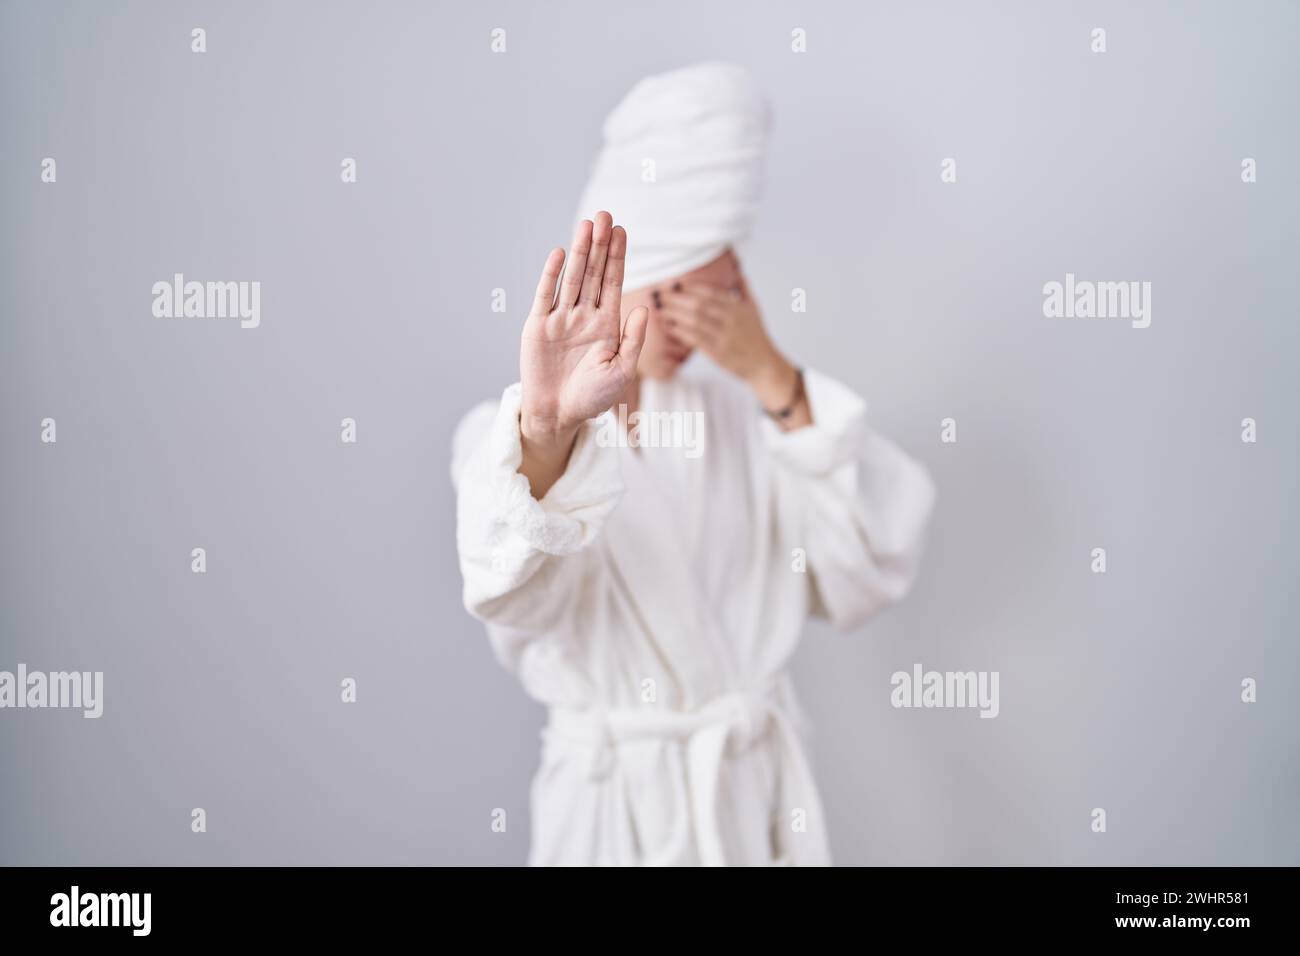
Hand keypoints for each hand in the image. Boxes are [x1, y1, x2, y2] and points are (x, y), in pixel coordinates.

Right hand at [520, 211, 648, 438]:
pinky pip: (546, 295)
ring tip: (587, 225)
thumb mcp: (622, 371)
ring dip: (580, 252)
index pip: (613, 283)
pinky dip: (553, 275)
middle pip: (594, 273)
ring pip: (573, 278)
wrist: (559, 414)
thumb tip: (643, 308)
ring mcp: (561, 318)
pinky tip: (561, 254)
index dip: (618, 257)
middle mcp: (584, 315)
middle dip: (600, 245)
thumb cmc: (593, 398)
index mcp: (607, 324)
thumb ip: (633, 340)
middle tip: (605, 215)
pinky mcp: (538, 325)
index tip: (622, 231)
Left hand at [660, 268, 807, 425]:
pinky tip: (670, 327)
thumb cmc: (756, 335)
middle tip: (661, 294)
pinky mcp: (718, 353)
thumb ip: (743, 288)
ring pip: (695, 321)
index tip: (676, 283)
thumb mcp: (754, 308)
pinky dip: (681, 332)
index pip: (710, 292)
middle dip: (677, 298)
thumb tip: (737, 269)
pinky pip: (695, 340)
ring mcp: (724, 337)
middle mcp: (730, 320)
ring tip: (661, 309)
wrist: (763, 364)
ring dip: (675, 314)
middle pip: (698, 305)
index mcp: (737, 307)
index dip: (690, 287)